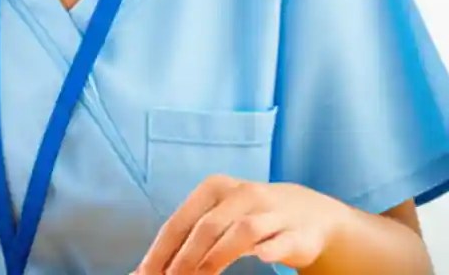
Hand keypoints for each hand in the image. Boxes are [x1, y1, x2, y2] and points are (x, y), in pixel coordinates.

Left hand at [134, 175, 347, 273]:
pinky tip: (260, 258)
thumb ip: (186, 240)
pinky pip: (283, 240)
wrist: (309, 212)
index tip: (145, 274)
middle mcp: (243, 195)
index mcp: (214, 188)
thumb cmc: (248, 217)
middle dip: (184, 258)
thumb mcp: (216, 219)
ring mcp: (273, 212)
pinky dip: (271, 249)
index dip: (161, 250)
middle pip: (206, 227)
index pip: (180, 221)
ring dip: (217, 257)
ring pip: (242, 231)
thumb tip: (144, 270)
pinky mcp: (299, 233)